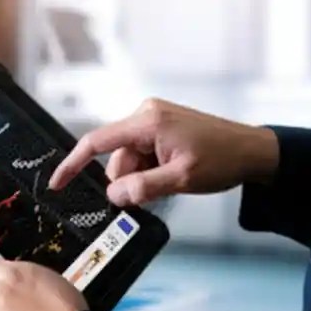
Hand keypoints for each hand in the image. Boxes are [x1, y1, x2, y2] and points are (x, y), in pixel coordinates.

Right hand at [50, 98, 279, 205]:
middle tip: (154, 193)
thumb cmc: (222, 160)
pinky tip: (170, 176)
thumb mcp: (181, 180)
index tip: (58, 184)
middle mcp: (146, 114)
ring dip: (140, 178)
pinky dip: (149, 171)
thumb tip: (113, 196)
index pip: (96, 141)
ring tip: (170, 183)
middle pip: (115, 156)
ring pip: (128, 159)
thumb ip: (143, 188)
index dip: (73, 164)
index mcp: (147, 121)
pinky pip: (141, 154)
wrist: (252, 151)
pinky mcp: (160, 127)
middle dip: (127, 181)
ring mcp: (153, 119)